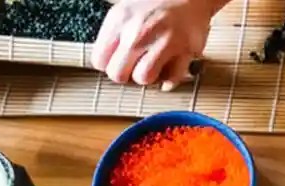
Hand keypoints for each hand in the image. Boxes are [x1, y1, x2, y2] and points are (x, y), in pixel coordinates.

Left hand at [91, 0, 217, 87]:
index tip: (118, 62)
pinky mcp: (185, 52)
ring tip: (152, 68)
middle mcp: (139, 32)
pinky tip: (168, 71)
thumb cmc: (157, 4)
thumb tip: (107, 60)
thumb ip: (113, 34)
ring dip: (147, 77)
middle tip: (134, 68)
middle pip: (117, 74)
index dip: (109, 65)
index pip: (99, 60)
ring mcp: (162, 42)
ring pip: (143, 78)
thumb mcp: (125, 10)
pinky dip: (169, 80)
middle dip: (126, 75)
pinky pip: (171, 78)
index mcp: (120, 20)